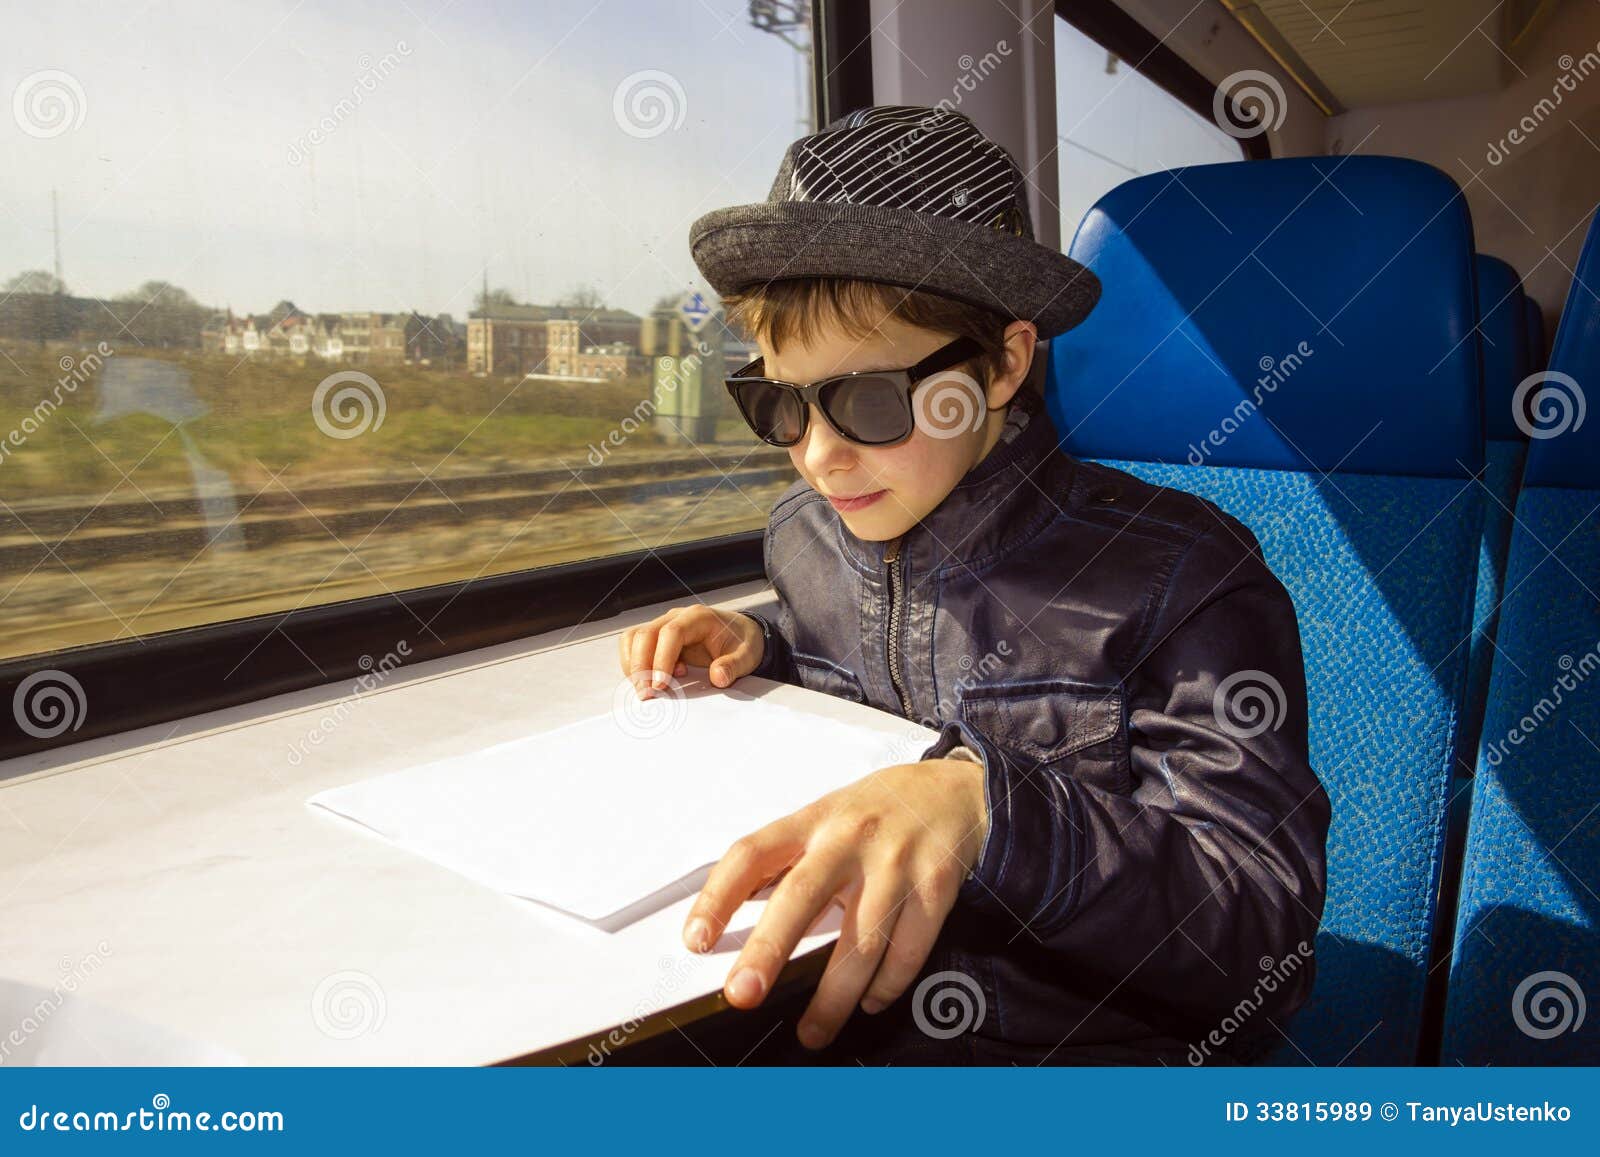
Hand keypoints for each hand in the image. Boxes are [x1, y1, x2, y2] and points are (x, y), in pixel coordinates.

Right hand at [617, 605, 764, 697]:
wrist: (740, 634)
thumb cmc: (742, 643)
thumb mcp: (746, 656)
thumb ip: (733, 666)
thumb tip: (718, 677)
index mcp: (699, 618)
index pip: (671, 633)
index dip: (662, 659)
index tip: (660, 685)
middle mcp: (677, 617)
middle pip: (646, 634)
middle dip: (641, 666)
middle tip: (646, 694)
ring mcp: (664, 625)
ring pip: (634, 638)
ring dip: (633, 665)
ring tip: (646, 689)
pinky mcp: (657, 637)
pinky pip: (635, 645)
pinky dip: (634, 664)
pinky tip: (650, 680)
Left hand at [682, 758, 988, 1049]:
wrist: (958, 792)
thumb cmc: (880, 811)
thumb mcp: (827, 817)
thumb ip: (786, 858)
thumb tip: (733, 909)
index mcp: (813, 820)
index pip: (752, 853)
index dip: (718, 895)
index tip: (695, 938)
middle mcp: (850, 838)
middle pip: (801, 896)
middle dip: (769, 949)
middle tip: (743, 994)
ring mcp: (895, 864)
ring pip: (861, 941)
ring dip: (833, 997)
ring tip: (813, 1031)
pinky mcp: (936, 887)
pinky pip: (907, 949)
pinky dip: (886, 986)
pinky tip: (869, 1002)